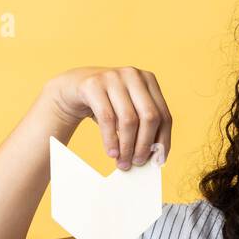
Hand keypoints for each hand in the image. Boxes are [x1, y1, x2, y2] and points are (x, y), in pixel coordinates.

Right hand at [46, 66, 172, 168]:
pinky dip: (111, 140)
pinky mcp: (93, 84)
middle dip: (145, 145)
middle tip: (138, 163)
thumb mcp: (128, 111)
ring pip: (128, 119)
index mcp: (149, 80)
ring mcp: (113, 77)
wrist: (74, 88)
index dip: (163, 140)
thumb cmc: (108, 104)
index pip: (164, 115)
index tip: (158, 160)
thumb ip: (143, 127)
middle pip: (149, 117)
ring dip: (127, 146)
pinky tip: (112, 152)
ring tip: (123, 162)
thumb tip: (154, 157)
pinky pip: (107, 118)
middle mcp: (133, 75)